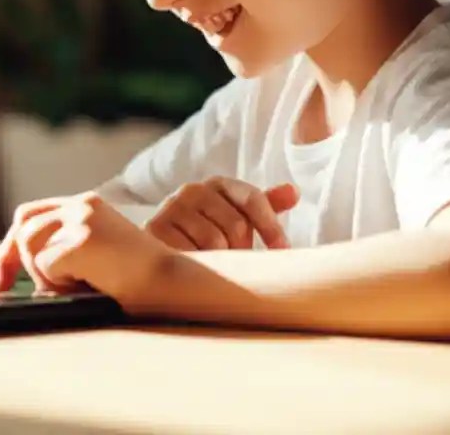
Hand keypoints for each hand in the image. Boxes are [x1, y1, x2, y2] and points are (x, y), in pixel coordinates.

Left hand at [0, 193, 172, 307]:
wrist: (175, 282)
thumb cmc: (139, 281)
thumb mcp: (96, 256)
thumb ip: (63, 251)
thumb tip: (25, 273)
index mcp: (86, 204)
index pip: (30, 215)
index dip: (9, 248)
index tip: (3, 282)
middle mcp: (82, 204)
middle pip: (23, 229)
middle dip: (15, 262)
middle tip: (12, 291)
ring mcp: (82, 218)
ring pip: (32, 249)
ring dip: (48, 277)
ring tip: (82, 285)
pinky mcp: (83, 239)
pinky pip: (48, 268)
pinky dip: (63, 285)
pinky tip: (93, 284)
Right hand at [145, 178, 297, 250]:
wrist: (158, 244)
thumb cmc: (207, 231)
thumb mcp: (236, 216)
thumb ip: (265, 205)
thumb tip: (294, 192)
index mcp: (218, 184)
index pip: (252, 198)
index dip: (270, 226)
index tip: (283, 250)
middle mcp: (193, 189)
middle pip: (236, 224)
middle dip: (242, 249)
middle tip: (235, 262)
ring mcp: (172, 207)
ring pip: (214, 242)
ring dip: (219, 260)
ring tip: (212, 263)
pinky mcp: (155, 227)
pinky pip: (190, 253)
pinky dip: (198, 264)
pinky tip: (194, 264)